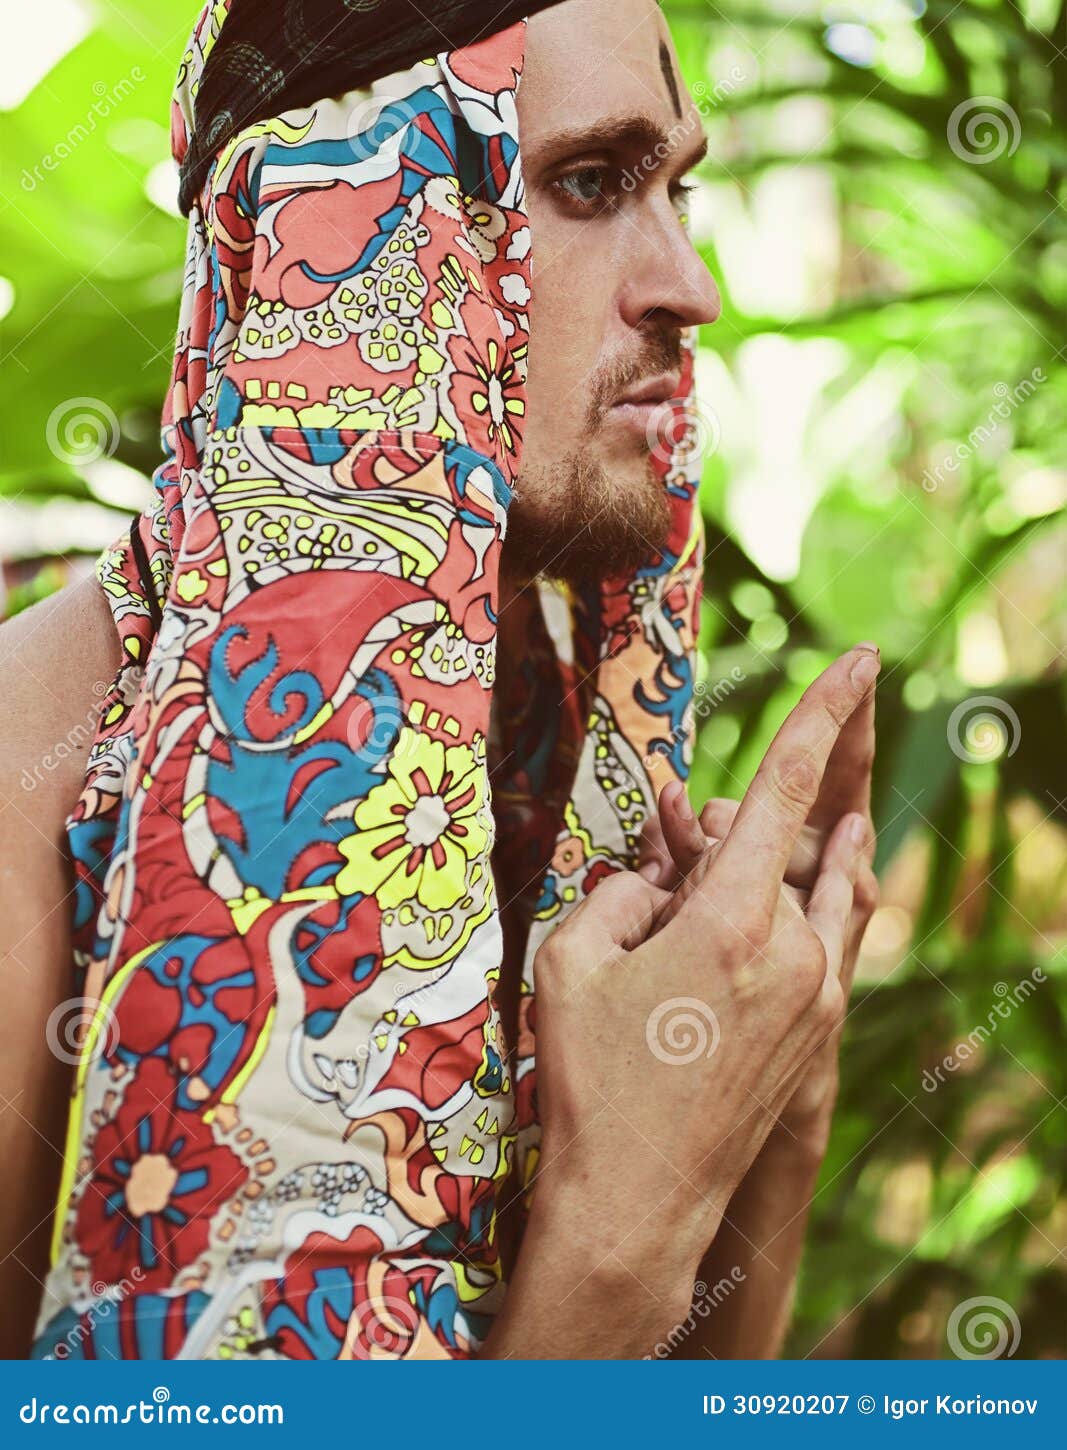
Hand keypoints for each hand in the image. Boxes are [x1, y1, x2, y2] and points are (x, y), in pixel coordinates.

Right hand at [636, 660, 879, 1153]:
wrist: (639, 1200)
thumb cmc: (591, 1079)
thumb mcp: (571, 961)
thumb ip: (619, 890)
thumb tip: (659, 875)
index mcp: (733, 921)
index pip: (784, 788)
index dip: (824, 713)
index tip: (861, 660)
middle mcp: (794, 952)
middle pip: (778, 847)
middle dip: (724, 839)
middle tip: (662, 874)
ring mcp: (817, 994)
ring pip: (805, 893)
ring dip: (768, 873)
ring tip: (707, 898)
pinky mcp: (820, 1030)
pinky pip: (822, 938)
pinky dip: (803, 905)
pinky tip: (788, 894)